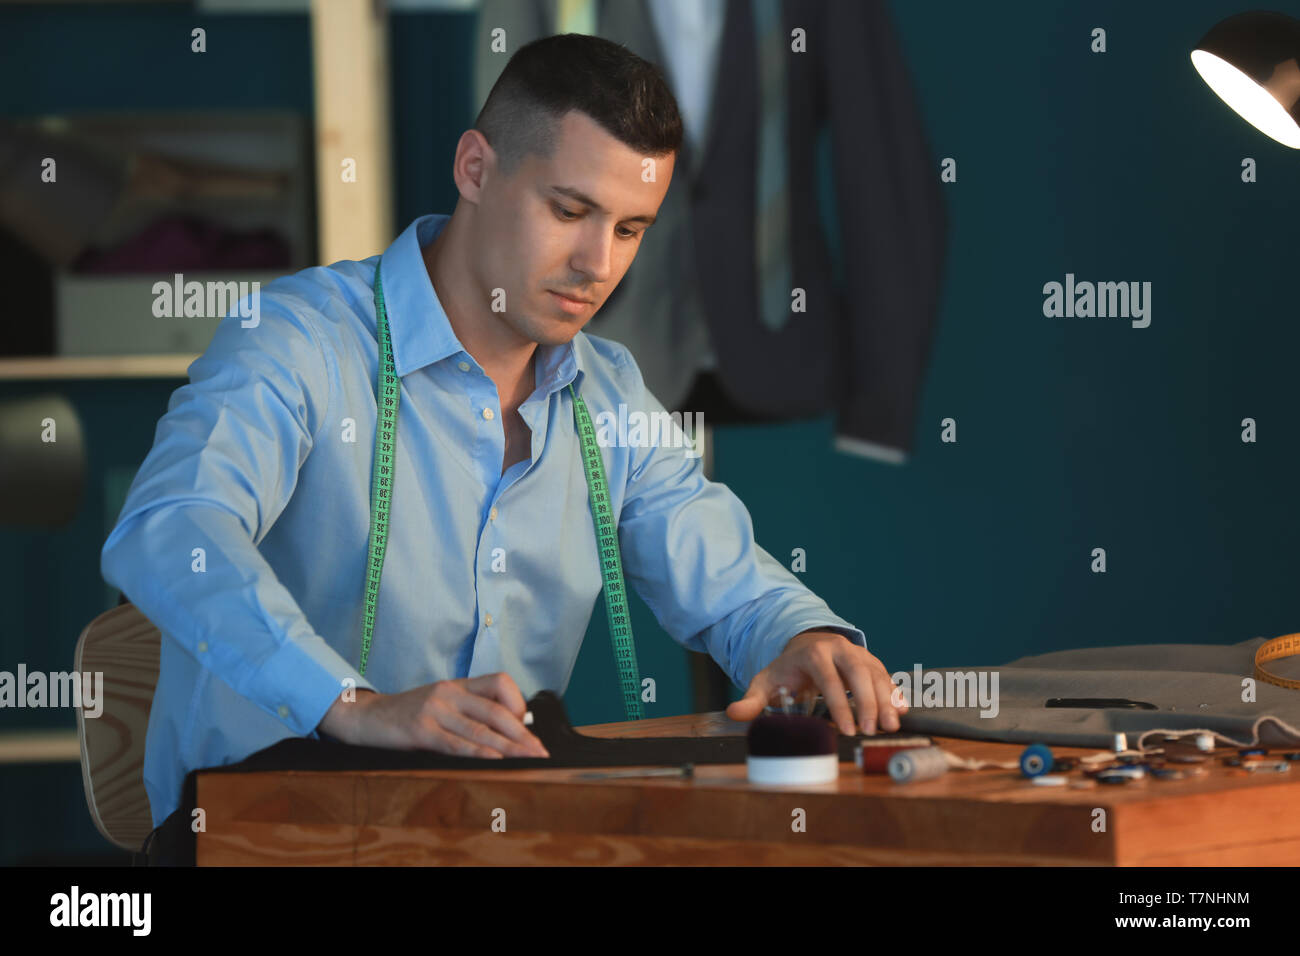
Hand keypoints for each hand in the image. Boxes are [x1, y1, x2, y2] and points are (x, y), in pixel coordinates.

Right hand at [318, 672, 549, 757]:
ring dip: (509, 748)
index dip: (518, 704)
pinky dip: (479, 753)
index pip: (500, 683)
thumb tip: (506, 732)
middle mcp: (449, 693)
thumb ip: (468, 712)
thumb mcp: (441, 703)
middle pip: (496, 711)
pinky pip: (456, 744)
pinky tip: (494, 761)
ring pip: (481, 730)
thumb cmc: (408, 713)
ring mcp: (434, 711)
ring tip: (528, 760)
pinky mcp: (420, 731)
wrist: (366, 716)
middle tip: (540, 751)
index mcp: (458, 685)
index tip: (525, 727)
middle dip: (522, 734)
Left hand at [725, 630, 906, 735]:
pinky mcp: (870, 661)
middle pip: (857, 673)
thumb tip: (734, 714)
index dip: (839, 704)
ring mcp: (857, 653)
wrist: (804, 645)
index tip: (846, 730)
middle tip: (872, 730)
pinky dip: (894, 692)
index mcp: (813, 653)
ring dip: (886, 700)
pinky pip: (885, 675)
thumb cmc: (786, 670)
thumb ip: (752, 701)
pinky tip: (901, 711)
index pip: (829, 678)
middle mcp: (839, 648)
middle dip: (867, 702)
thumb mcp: (765, 683)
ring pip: (875, 674)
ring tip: (891, 726)